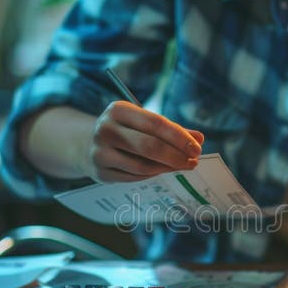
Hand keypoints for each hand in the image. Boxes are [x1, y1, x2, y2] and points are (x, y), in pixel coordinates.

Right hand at [85, 101, 203, 182]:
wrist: (87, 145)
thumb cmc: (126, 131)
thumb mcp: (144, 122)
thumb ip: (172, 129)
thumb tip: (199, 138)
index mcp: (118, 110)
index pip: (155, 123)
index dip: (179, 136)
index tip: (197, 147)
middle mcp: (105, 129)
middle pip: (149, 146)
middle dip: (176, 156)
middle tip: (193, 161)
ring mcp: (100, 152)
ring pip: (143, 166)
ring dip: (167, 168)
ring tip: (182, 166)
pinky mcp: (101, 173)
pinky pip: (135, 177)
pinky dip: (153, 175)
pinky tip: (163, 170)